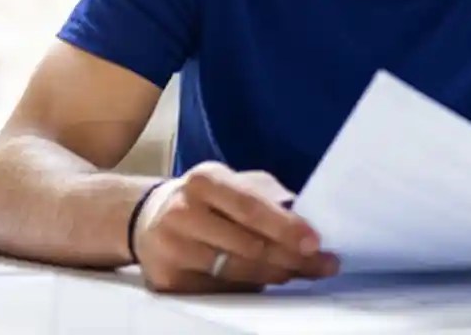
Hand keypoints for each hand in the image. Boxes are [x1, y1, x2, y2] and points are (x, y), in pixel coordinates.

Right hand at [133, 161, 339, 292]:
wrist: (148, 217)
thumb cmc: (207, 198)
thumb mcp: (233, 182)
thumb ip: (267, 197)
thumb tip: (308, 220)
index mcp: (204, 180)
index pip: (250, 206)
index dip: (285, 227)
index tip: (315, 242)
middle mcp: (183, 213)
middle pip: (247, 245)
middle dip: (291, 258)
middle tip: (322, 265)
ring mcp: (171, 249)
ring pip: (236, 272)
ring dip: (275, 274)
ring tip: (299, 271)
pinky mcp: (166, 280)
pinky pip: (220, 290)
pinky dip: (249, 287)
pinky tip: (265, 281)